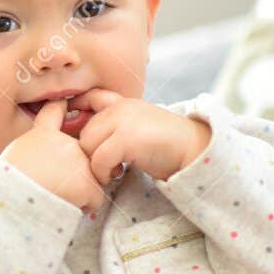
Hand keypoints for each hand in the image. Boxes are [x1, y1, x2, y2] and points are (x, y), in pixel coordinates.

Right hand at [2, 100, 106, 212]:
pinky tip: (67, 206)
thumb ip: (34, 150)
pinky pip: (96, 199)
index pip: (54, 110)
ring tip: (59, 198)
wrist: (10, 196)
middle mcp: (66, 143)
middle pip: (80, 157)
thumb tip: (43, 162)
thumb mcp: (14, 155)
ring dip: (80, 191)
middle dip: (75, 172)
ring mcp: (81, 162)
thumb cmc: (6, 181)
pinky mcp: (89, 184)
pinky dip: (84, 206)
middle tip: (55, 185)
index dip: (62, 106)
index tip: (66, 104)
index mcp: (43, 134)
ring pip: (92, 179)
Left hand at [77, 89, 211, 182]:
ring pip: (87, 146)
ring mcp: (123, 121)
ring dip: (95, 164)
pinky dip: (103, 172)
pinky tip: (117, 174)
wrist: (196, 151)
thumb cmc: (165, 145)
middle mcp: (121, 107)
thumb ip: (114, 126)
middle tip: (106, 165)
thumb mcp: (137, 127)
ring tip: (113, 171)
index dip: (77, 113)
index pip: (87, 99)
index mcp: (123, 102)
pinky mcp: (127, 138)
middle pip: (84, 131)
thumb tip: (81, 139)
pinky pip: (99, 159)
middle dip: (89, 152)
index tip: (80, 134)